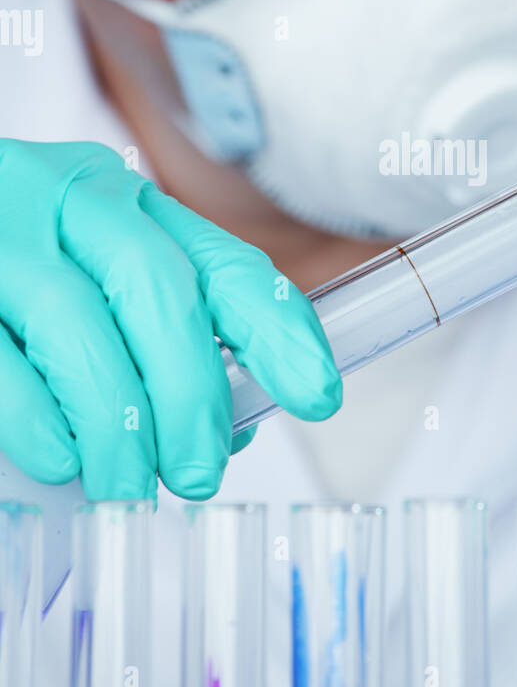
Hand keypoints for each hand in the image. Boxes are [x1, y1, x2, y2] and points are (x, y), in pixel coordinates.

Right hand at [0, 140, 340, 500]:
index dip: (277, 329)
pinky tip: (61, 458)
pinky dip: (39, 417)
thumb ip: (154, 328)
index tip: (316, 394)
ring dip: (119, 421)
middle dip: (191, 393)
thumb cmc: (8, 264)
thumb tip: (225, 425)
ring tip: (132, 485)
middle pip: (158, 291)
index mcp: (122, 201)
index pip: (220, 259)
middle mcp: (66, 201)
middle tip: (199, 470)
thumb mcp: (87, 268)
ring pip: (80, 324)